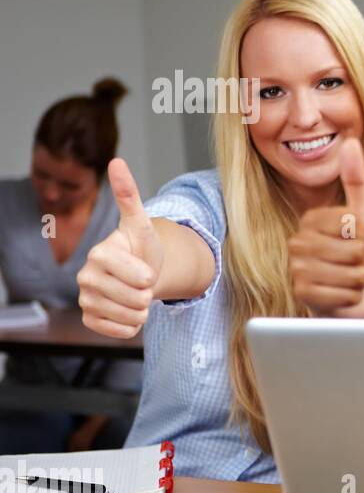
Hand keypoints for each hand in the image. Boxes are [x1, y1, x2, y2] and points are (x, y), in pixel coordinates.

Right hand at [78, 158, 163, 337]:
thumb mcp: (142, 224)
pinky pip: (122, 331)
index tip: (145, 268)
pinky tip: (127, 310)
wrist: (138, 273)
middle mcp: (85, 277)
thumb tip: (117, 160)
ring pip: (132, 316)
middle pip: (137, 299)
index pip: (138, 277)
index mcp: (98, 254)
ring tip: (136, 294)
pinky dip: (132, 325)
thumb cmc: (141, 249)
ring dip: (142, 309)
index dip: (149, 276)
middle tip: (141, 282)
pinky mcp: (90, 319)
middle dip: (148, 293)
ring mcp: (85, 300)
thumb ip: (130, 196)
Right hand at [288, 138, 363, 317]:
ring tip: (352, 277)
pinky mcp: (303, 295)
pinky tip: (345, 295)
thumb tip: (350, 142)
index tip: (358, 239)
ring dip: (361, 279)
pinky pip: (346, 294)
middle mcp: (298, 242)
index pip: (354, 222)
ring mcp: (297, 269)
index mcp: (312, 220)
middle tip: (356, 262)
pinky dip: (353, 297)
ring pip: (353, 272)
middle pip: (355, 249)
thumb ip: (357, 178)